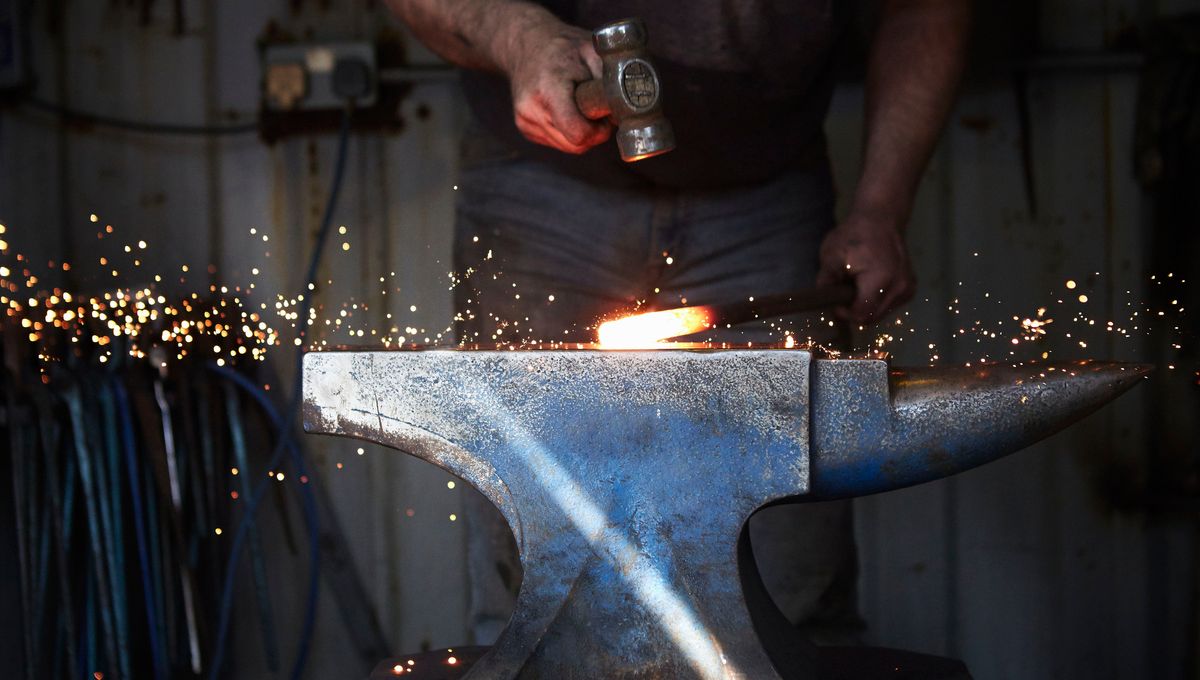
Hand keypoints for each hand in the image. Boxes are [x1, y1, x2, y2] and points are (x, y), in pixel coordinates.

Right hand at [503, 20, 610, 153]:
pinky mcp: (526, 129)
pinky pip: (558, 142)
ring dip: (581, 133)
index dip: (598, 130)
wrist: (526, 43)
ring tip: (580, 106)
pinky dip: (568, 131)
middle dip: (592, 132)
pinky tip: (567, 109)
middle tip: (595, 108)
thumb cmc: (562, 46)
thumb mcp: (592, 51)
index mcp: (549, 89)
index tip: (603, 114)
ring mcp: (526, 121)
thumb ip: (609, 79)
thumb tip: (625, 109)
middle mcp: (532, 109)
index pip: (578, 134)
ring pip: (568, 147)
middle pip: (576, 145)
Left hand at [816, 213, 915, 322]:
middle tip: (843, 294)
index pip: (861, 315)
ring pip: (880, 314)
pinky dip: (876, 301)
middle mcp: (899, 288)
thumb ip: (826, 284)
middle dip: (854, 311)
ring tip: (857, 285)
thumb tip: (824, 304)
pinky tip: (870, 284)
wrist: (882, 219)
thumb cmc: (854, 235)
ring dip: (865, 306)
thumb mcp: (831, 256)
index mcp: (880, 280)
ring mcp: (908, 289)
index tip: (836, 301)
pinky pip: (889, 305)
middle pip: (871, 318)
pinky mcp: (911, 288)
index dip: (844, 313)